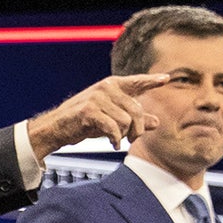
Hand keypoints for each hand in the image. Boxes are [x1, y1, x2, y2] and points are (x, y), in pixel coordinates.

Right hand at [28, 74, 168, 155]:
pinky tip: (113, 144)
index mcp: (113, 85)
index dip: (151, 81)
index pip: (137, 82)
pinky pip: (113, 128)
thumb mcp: (112, 118)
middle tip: (133, 139)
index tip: (166, 79)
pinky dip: (115, 139)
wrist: (57, 128)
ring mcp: (97, 97)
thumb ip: (135, 119)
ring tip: (117, 140)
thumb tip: (156, 122)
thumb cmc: (85, 121)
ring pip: (126, 121)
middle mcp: (106, 87)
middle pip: (137, 110)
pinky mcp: (89, 110)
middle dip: (138, 129)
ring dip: (124, 135)